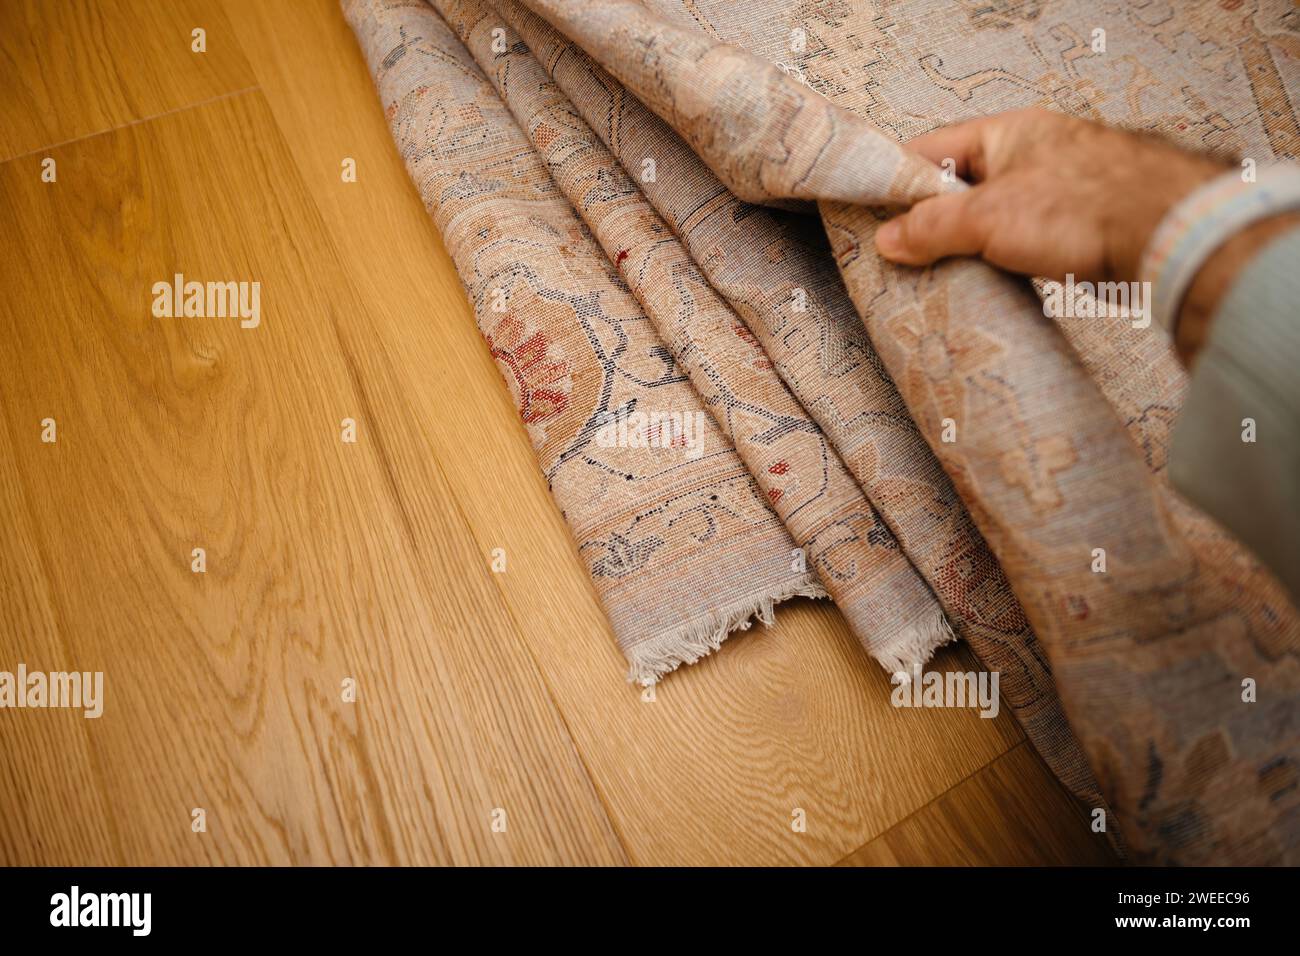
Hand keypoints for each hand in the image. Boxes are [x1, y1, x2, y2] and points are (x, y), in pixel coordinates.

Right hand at [874, 108, 1224, 284]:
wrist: (1165, 233)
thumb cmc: (1080, 207)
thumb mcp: (988, 217)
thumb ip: (932, 228)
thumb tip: (888, 240)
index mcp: (1008, 132)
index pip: (932, 149)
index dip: (897, 180)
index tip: (870, 214)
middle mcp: (1033, 154)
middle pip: (960, 186)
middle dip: (929, 221)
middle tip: (899, 255)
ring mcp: (1056, 191)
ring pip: (990, 218)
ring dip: (964, 247)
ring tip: (934, 277)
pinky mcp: (1075, 228)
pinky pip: (1019, 242)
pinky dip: (997, 261)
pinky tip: (983, 284)